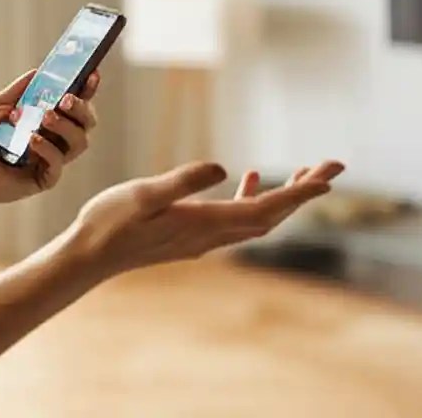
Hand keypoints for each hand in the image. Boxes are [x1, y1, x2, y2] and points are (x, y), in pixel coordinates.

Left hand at [0, 69, 102, 209]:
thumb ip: (18, 91)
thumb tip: (39, 71)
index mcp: (44, 121)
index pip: (74, 104)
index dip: (87, 89)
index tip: (91, 73)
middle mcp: (53, 140)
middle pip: (85, 124)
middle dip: (81, 108)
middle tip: (66, 99)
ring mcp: (50, 160)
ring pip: (79, 143)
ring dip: (66, 126)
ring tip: (45, 117)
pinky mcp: (44, 179)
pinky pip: (58, 164)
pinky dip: (48, 148)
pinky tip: (32, 140)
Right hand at [66, 161, 344, 278]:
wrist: (90, 256)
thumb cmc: (110, 222)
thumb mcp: (144, 194)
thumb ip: (184, 181)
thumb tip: (226, 168)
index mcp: (205, 222)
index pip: (265, 208)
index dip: (300, 194)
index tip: (329, 177)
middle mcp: (211, 235)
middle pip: (271, 215)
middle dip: (303, 192)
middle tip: (331, 166)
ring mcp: (202, 239)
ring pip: (256, 218)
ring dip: (283, 197)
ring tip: (303, 174)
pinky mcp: (191, 236)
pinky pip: (236, 219)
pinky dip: (252, 199)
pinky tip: (245, 178)